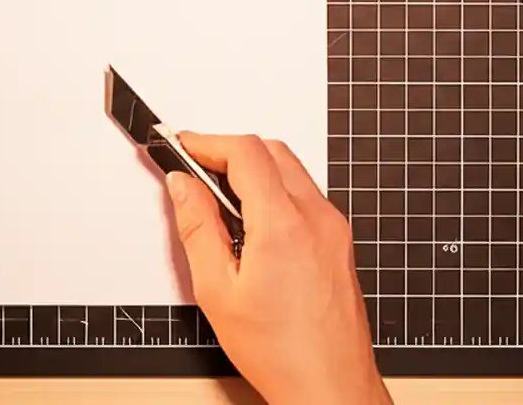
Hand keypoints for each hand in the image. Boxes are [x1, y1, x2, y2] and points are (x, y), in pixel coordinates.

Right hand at [165, 133, 390, 404]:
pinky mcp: (339, 241)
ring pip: (291, 170)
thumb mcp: (217, 290)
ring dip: (253, 170)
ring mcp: (334, 228)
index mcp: (284, 225)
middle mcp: (317, 217)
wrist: (330, 387)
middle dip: (229, 151)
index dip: (207, 142)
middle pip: (271, 152)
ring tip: (219, 201)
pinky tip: (251, 222)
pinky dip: (275, 192)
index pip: (246, 152)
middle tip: (194, 170)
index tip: (182, 146)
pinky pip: (305, 195)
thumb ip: (197, 227)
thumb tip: (182, 186)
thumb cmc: (281, 353)